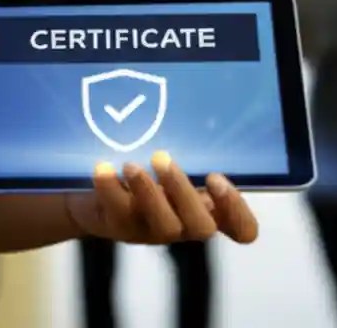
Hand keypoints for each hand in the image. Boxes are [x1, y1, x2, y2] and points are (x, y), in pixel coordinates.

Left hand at [65, 152, 257, 245]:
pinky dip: (110, 188)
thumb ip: (194, 153)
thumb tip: (202, 104)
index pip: (243, 229)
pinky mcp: (120, 227)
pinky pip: (118, 212)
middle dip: (183, 191)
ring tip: (130, 164)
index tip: (215, 177)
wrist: (93, 196)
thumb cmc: (146, 174)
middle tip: (162, 157)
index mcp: (208, 211)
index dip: (236, 210)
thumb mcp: (174, 165)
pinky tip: (102, 167)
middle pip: (202, 228)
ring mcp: (153, 231)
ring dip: (148, 191)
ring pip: (162, 224)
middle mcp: (185, 226)